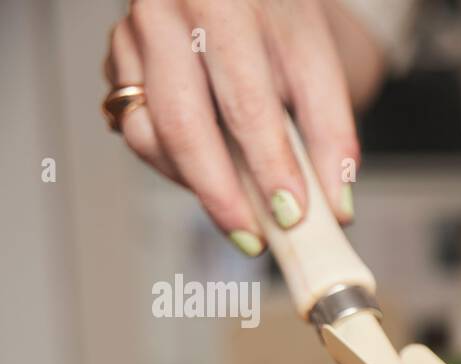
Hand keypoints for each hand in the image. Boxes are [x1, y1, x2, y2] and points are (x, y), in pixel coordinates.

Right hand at [104, 0, 358, 253]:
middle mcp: (170, 14)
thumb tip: (337, 210)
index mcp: (227, 6)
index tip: (291, 215)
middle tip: (254, 239)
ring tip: (238, 205)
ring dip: (194, 183)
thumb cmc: (278, 19)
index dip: (271, 166)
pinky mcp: (118, 59)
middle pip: (185, 126)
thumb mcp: (318, 62)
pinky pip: (136, 130)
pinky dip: (174, 163)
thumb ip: (332, 134)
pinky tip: (209, 170)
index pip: (248, 102)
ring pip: (149, 135)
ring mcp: (135, 36)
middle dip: (222, 195)